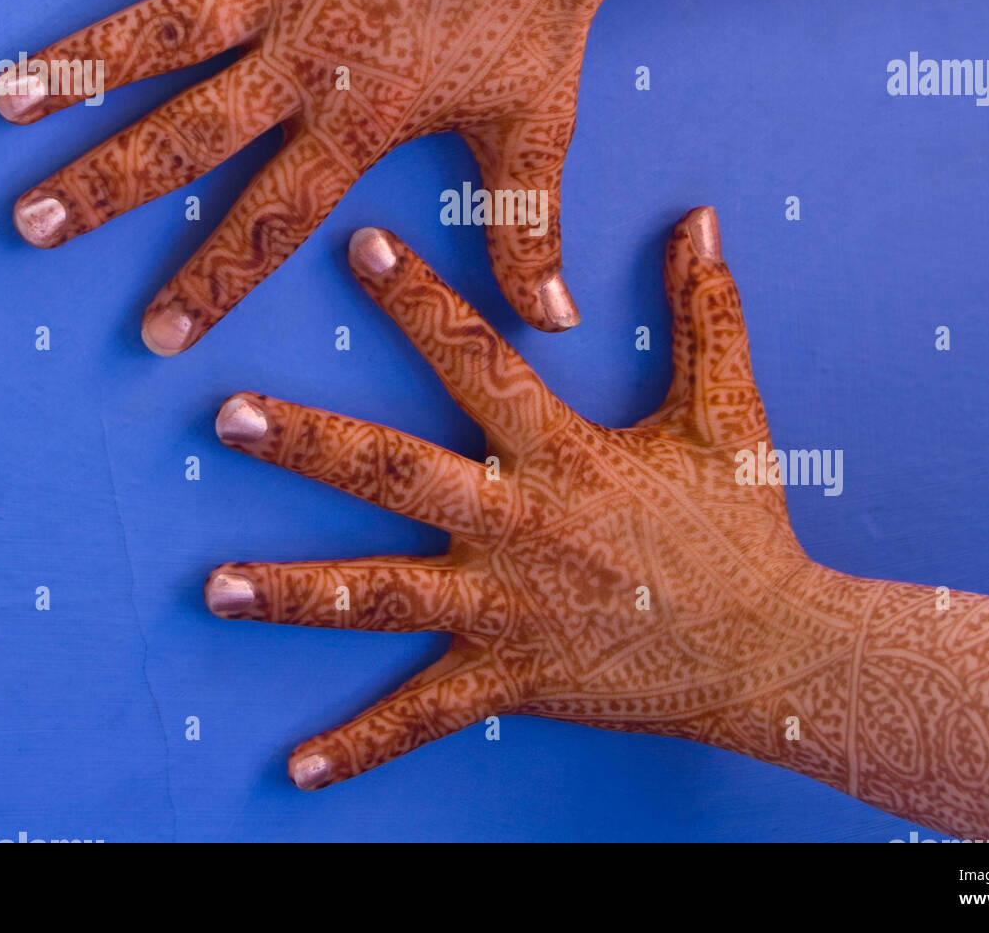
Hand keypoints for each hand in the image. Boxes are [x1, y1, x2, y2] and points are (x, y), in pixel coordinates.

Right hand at [0, 0, 648, 351]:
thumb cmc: (547, 17)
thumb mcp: (536, 135)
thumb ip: (526, 235)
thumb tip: (552, 325)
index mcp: (363, 120)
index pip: (271, 219)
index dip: (212, 281)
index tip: (157, 333)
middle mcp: (313, 54)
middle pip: (190, 134)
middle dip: (106, 185)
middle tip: (33, 224)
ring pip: (166, 28)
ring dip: (83, 64)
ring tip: (7, 99)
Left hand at [203, 206, 811, 789]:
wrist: (774, 652)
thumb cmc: (745, 527)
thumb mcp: (730, 414)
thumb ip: (707, 313)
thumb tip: (701, 221)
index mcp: (565, 453)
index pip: (480, 360)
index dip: (421, 300)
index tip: (360, 246)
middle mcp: (521, 526)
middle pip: (398, 474)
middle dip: (310, 444)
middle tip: (229, 417)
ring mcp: (508, 609)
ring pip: (384, 595)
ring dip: (295, 592)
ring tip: (214, 586)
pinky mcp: (512, 677)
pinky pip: (427, 715)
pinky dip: (363, 744)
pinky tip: (298, 767)